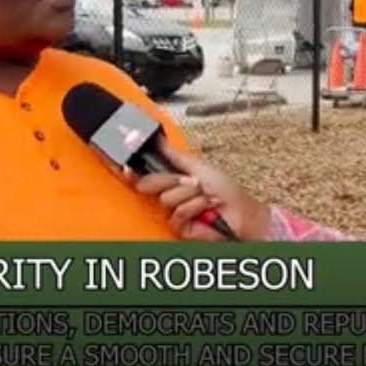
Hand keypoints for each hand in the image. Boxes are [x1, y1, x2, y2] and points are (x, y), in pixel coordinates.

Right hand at [133, 139, 270, 240]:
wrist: (241, 214)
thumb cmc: (226, 191)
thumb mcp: (199, 166)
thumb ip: (175, 155)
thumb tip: (158, 139)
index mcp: (174, 176)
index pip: (148, 172)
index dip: (134, 170)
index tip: (124, 165)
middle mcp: (171, 192)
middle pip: (151, 183)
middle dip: (171, 179)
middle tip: (191, 180)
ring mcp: (174, 210)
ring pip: (166, 198)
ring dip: (189, 194)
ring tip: (204, 195)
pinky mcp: (179, 226)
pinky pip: (176, 213)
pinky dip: (193, 207)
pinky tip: (205, 208)